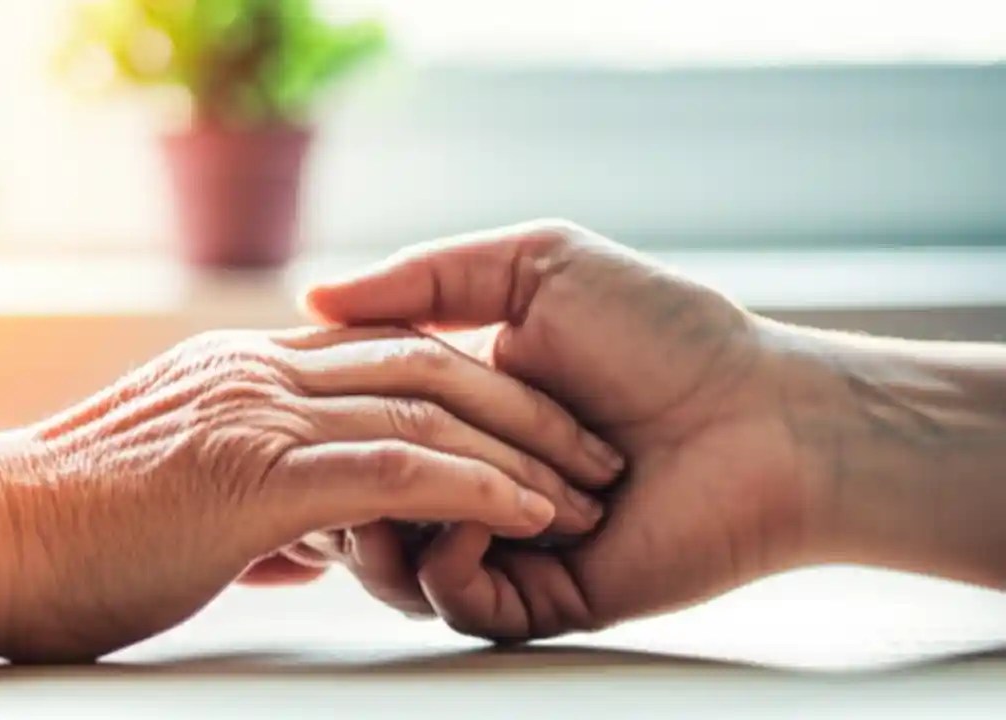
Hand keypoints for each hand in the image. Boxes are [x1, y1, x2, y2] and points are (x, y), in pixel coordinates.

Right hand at [0, 325, 617, 659]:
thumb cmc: (73, 534)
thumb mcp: (180, 510)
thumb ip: (252, 516)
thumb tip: (298, 555)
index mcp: (250, 373)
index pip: (390, 358)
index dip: (474, 390)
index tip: (532, 431)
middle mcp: (265, 374)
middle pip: (430, 367)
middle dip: (524, 410)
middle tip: (589, 451)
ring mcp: (261, 416)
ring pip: (426, 411)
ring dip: (519, 450)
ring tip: (584, 490)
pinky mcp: (258, 473)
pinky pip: (395, 468)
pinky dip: (474, 486)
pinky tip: (527, 509)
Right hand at [301, 219, 821, 638]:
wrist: (764, 415)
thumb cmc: (664, 333)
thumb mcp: (534, 267)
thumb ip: (423, 276)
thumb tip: (312, 292)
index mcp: (472, 409)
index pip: (367, 426)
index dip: (329, 417)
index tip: (299, 396)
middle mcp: (482, 476)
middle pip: (369, 499)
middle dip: (346, 478)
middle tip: (338, 455)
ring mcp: (512, 540)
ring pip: (400, 564)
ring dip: (389, 522)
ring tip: (408, 486)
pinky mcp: (545, 595)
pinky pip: (461, 600)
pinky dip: (449, 560)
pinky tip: (477, 513)